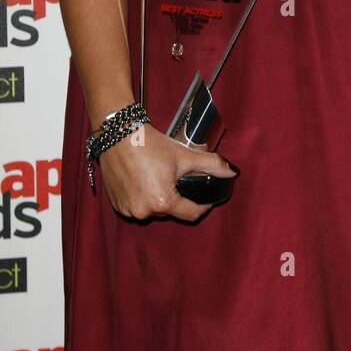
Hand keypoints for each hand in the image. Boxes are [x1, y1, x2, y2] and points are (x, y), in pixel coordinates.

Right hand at [97, 121, 237, 220]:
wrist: (118, 135)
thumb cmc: (150, 145)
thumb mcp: (184, 155)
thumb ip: (211, 164)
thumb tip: (232, 172)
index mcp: (163, 202)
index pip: (191, 214)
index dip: (202, 206)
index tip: (205, 198)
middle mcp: (144, 211)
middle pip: (171, 211)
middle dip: (177, 197)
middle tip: (176, 177)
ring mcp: (128, 209)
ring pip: (153, 209)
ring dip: (158, 198)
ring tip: (158, 177)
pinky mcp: (117, 205)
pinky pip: (137, 206)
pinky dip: (142, 198)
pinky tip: (143, 181)